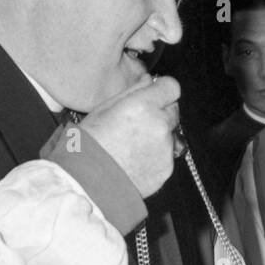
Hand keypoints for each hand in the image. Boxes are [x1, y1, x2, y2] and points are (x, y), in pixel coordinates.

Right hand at [79, 76, 180, 199]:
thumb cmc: (91, 145)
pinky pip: (167, 155)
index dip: (162, 89)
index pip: (171, 87)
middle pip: (174, 110)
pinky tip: (136, 158)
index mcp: (143, 106)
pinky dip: (156, 155)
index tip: (156, 92)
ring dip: (158, 135)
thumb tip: (148, 81)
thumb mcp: (104, 108)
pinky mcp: (167, 167)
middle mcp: (160, 126)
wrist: (90, 182)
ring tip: (133, 144)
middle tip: (139, 121)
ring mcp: (166, 148)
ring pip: (171, 134)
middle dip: (161, 112)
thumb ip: (132, 91)